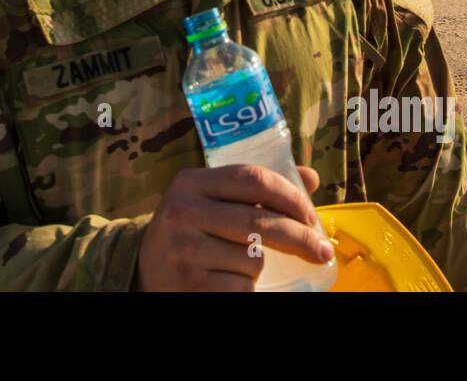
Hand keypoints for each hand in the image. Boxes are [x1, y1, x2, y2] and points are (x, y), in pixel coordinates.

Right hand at [135, 164, 333, 290]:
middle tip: (322, 251)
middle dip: (301, 238)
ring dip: (261, 266)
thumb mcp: (211, 199)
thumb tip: (311, 178)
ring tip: (241, 266)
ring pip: (253, 259)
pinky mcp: (191, 285)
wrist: (144, 270)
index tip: (312, 217)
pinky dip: (246, 288)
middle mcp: (183, 211)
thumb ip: (255, 187)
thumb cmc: (192, 231)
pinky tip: (230, 283)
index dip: (291, 197)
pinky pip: (242, 287)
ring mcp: (184, 250)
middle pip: (260, 221)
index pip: (253, 178)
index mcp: (191, 182)